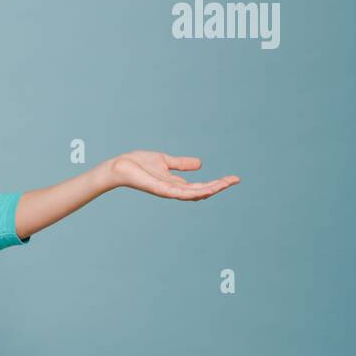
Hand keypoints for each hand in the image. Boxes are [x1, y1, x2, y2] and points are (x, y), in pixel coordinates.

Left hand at [108, 151, 238, 200]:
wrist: (119, 166)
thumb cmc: (138, 164)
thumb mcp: (165, 161)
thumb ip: (181, 164)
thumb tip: (200, 164)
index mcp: (176, 184)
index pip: (201, 187)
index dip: (217, 183)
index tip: (233, 178)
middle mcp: (174, 190)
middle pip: (201, 192)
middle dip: (219, 187)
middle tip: (235, 180)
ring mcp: (167, 191)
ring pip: (194, 194)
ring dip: (211, 189)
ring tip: (226, 183)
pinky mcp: (160, 190)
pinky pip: (179, 193)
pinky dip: (193, 193)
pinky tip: (206, 190)